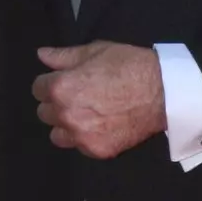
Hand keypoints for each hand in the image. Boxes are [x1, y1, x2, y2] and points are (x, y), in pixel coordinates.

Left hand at [33, 41, 165, 157]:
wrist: (164, 92)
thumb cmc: (129, 66)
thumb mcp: (95, 51)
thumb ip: (64, 57)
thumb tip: (41, 55)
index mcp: (61, 88)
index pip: (37, 89)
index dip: (51, 83)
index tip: (66, 82)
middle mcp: (66, 115)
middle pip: (45, 113)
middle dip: (57, 104)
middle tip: (79, 97)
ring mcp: (81, 136)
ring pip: (58, 134)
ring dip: (66, 125)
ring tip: (87, 115)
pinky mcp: (97, 150)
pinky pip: (80, 147)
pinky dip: (86, 138)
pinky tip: (102, 125)